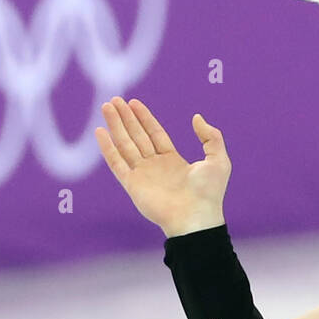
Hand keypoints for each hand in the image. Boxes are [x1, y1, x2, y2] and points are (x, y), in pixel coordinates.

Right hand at [95, 97, 231, 235]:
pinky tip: (100, 132)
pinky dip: (107, 148)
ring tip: (106, 107)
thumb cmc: (209, 193)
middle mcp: (156, 167)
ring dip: (115, 126)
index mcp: (173, 161)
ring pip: (125, 145)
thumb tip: (197, 118)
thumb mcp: (218, 160)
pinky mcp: (133, 185)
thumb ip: (211, 136)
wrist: (196, 218)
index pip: (155, 134)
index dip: (144, 118)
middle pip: (137, 136)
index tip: (133, 102)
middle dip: (126, 118)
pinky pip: (117, 163)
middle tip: (114, 100)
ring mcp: (143, 175)